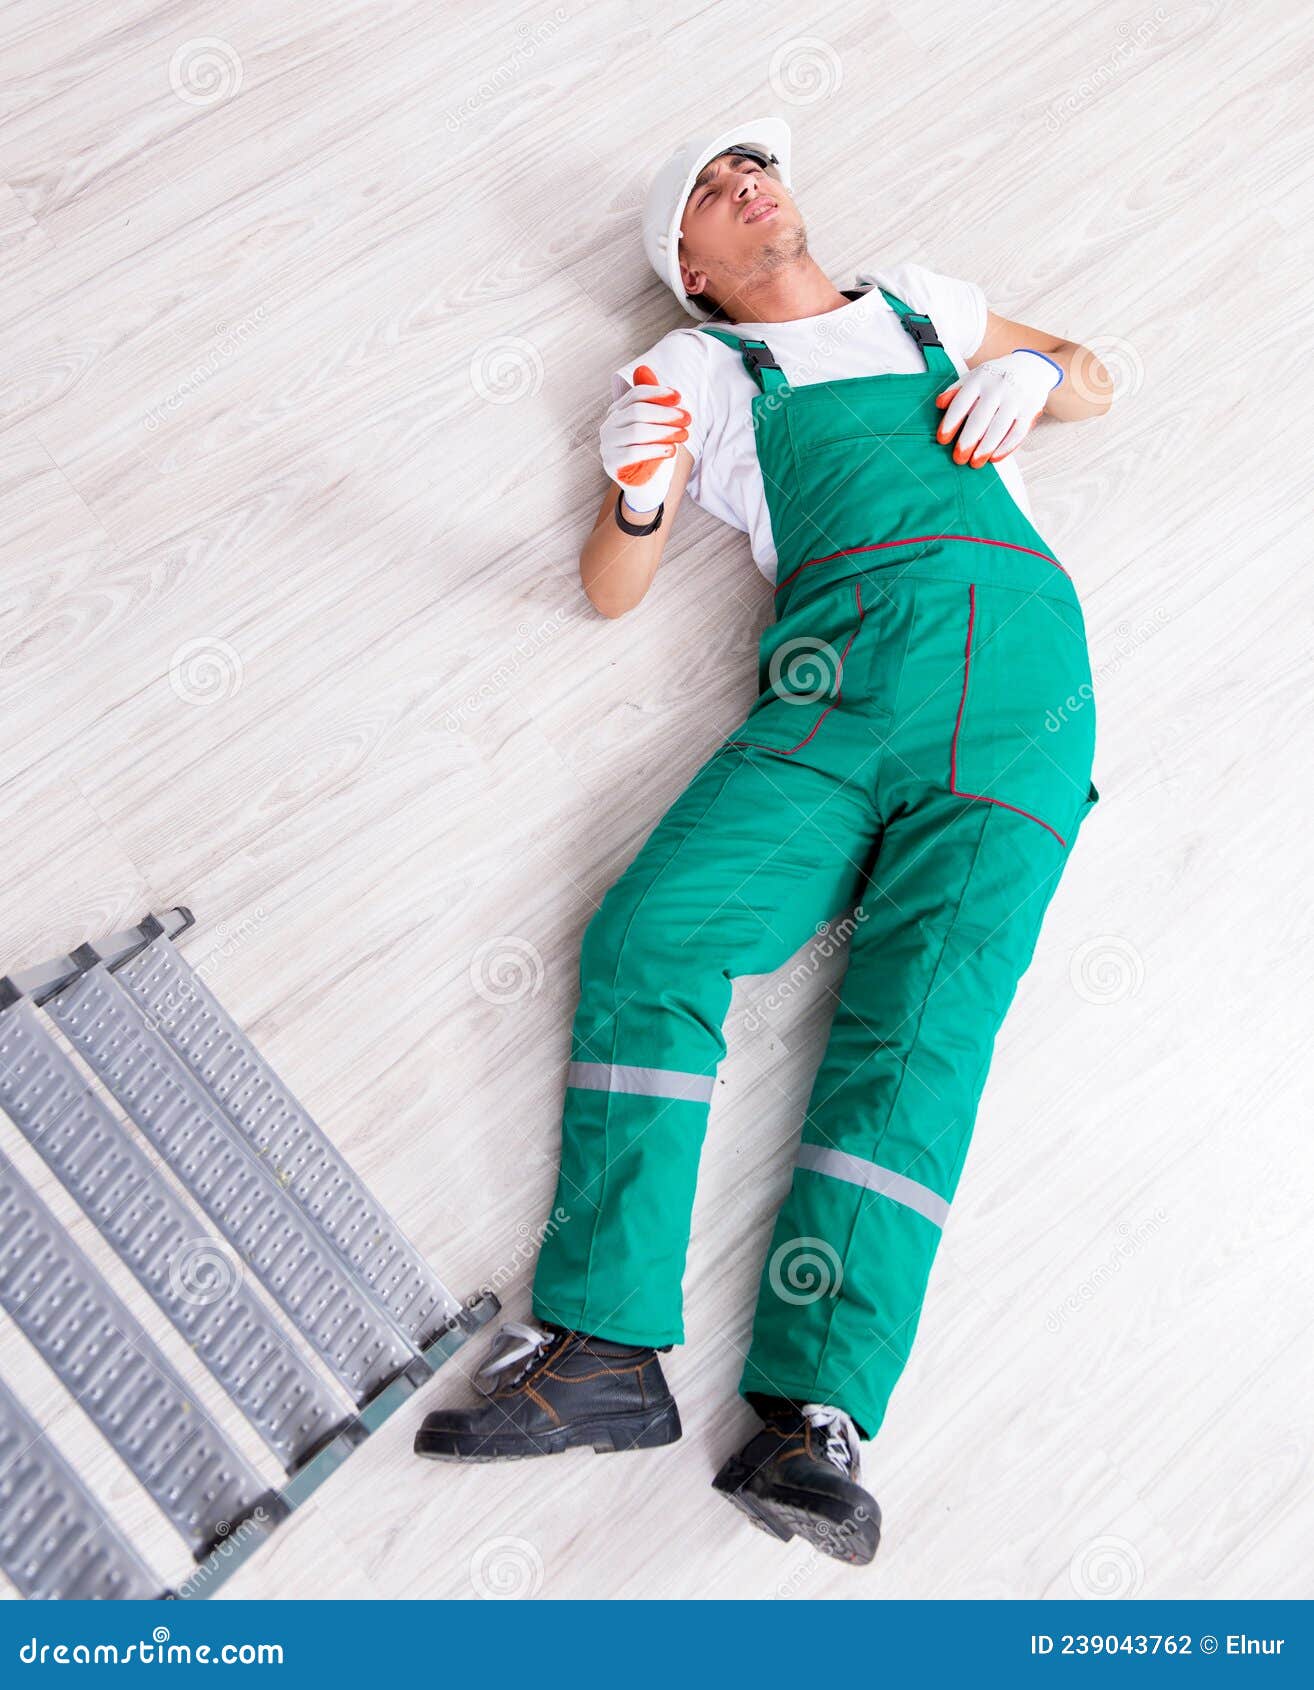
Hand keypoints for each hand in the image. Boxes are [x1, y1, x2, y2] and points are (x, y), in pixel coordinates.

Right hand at [599, 364, 689, 510]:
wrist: (646, 485)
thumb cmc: (652, 450)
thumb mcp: (655, 424)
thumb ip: (652, 400)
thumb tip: (644, 369)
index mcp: (617, 411)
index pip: (635, 395)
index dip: (658, 394)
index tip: (679, 397)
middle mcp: (608, 426)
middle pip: (637, 412)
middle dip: (665, 413)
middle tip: (687, 418)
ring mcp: (607, 445)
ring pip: (636, 432)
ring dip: (664, 431)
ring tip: (684, 435)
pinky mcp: (611, 464)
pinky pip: (633, 453)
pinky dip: (655, 450)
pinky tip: (671, 451)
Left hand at [934, 349, 1062, 466]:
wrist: (1032, 367)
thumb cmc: (995, 377)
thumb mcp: (974, 376)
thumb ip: (956, 390)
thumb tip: (939, 404)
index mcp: (980, 378)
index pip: (961, 403)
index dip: (950, 422)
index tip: (942, 439)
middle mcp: (998, 386)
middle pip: (980, 418)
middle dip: (967, 441)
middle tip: (958, 458)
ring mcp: (1016, 398)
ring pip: (999, 427)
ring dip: (985, 448)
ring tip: (975, 463)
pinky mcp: (1030, 409)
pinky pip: (1018, 432)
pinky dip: (1006, 447)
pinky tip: (994, 458)